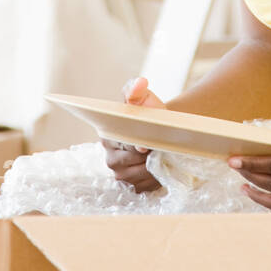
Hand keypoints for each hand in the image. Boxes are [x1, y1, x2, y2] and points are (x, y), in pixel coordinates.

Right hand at [101, 76, 165, 192]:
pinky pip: (144, 187)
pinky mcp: (131, 186)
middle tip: (161, 148)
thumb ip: (137, 89)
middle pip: (131, 164)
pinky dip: (155, 180)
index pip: (124, 145)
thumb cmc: (150, 113)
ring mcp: (120, 174)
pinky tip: (161, 168)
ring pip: (138, 177)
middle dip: (149, 158)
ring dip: (154, 169)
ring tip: (163, 157)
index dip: (139, 146)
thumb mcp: (144, 98)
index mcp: (107, 136)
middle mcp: (110, 158)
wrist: (161, 130)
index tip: (150, 144)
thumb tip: (139, 83)